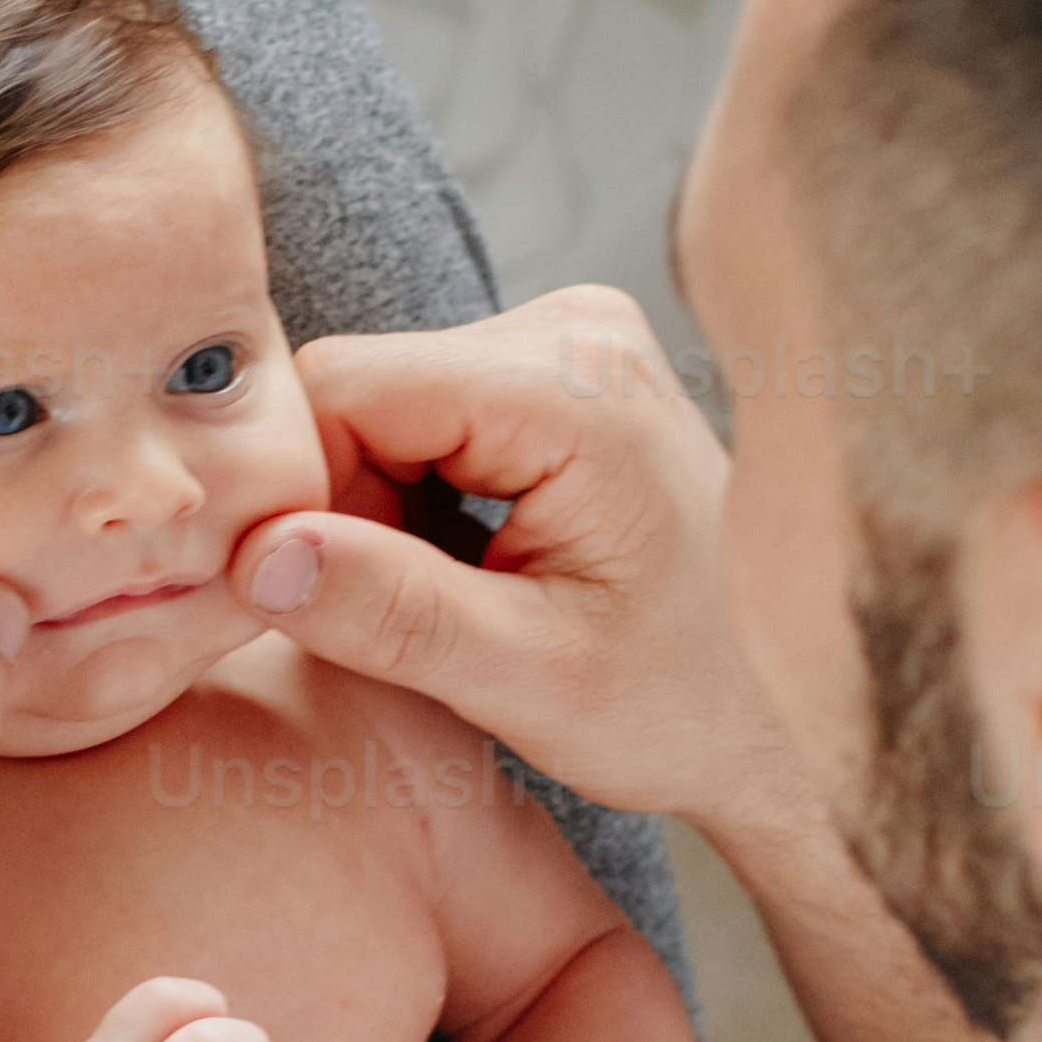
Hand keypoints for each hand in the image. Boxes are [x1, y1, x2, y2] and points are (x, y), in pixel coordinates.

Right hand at [234, 287, 778, 825]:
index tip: (309, 602)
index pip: (343, 387)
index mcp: (576, 389)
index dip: (296, 495)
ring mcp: (570, 338)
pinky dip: (411, 497)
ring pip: (377, 405)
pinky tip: (465, 567)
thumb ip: (392, 614)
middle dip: (340, 508)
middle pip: (356, 390)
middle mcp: (575, 330)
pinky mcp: (556, 367)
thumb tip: (259, 558)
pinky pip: (420, 414)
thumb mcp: (531, 684)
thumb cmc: (680, 708)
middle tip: (390, 622)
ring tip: (446, 602)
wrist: (782, 712)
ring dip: (373, 510)